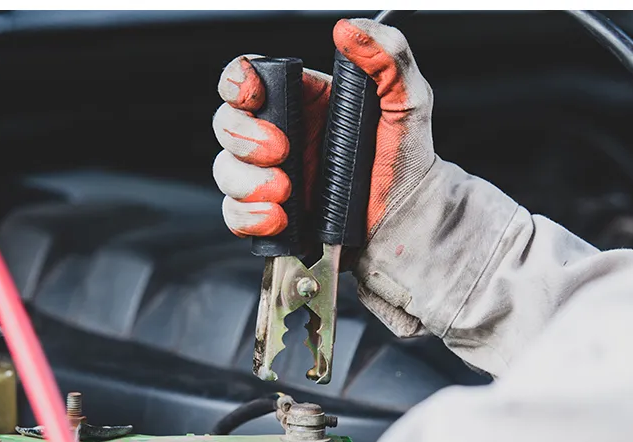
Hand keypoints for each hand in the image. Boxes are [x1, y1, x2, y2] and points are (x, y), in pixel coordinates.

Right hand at [213, 18, 435, 241]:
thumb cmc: (407, 162)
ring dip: (246, 181)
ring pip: (225, 170)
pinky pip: (235, 214)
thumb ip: (388, 58)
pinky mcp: (269, 214)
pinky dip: (249, 217)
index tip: (252, 95)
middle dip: (242, 136)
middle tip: (280, 151)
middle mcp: (281, 134)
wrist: (408, 221)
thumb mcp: (408, 102)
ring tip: (285, 192)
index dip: (237, 81)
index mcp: (303, 100)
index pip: (249, 76)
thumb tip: (350, 30)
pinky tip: (280, 218)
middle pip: (226, 122)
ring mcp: (271, 175)